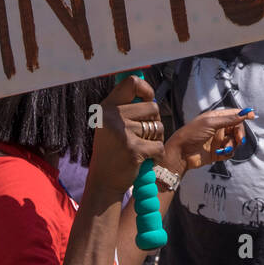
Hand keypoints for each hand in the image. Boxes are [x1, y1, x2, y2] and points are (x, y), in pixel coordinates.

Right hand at [84, 76, 166, 197]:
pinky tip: (145, 159)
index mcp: (106, 107)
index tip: (147, 100)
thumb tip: (148, 92)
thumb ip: (127, 108)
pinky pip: (159, 145)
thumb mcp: (111, 124)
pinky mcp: (133, 149)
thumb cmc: (113, 151)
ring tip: (142, 148)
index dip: (146, 90)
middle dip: (154, 121)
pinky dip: (157, 155)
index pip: (132, 82)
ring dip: (156, 138)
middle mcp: (112, 117)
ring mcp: (122, 133)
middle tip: (143, 135)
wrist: (104, 182)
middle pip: (153, 106)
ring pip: (158, 126)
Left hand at [160, 107, 253, 172]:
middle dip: (239, 133)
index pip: (233, 114)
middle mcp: (218, 129)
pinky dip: (228, 153)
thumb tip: (245, 113)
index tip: (252, 116)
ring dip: (233, 144)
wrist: (180, 154)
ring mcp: (217, 141)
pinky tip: (221, 154)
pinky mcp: (216, 153)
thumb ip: (229, 119)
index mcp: (215, 118)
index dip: (243, 114)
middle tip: (239, 139)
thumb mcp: (211, 123)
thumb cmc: (192, 134)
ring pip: (234, 141)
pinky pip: (229, 152)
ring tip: (225, 148)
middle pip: (236, 128)